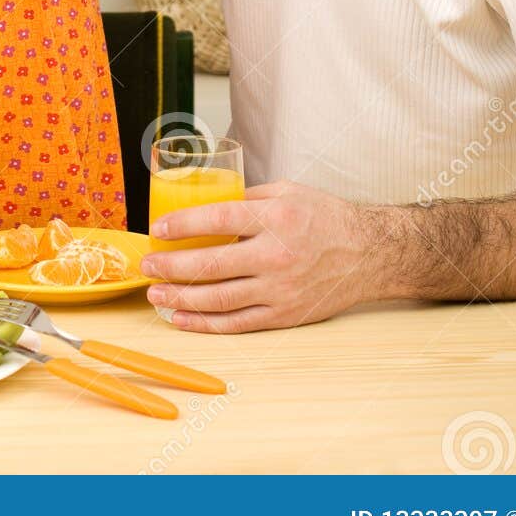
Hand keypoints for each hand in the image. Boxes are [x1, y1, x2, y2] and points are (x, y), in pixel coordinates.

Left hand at [140, 180, 382, 333]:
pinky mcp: (284, 315)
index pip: (218, 219)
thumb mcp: (287, 191)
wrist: (368, 254)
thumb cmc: (325, 217)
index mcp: (275, 218)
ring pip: (220, 299)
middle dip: (172, 267)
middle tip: (147, 265)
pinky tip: (182, 318)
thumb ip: (247, 197)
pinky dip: (205, 323)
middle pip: (212, 265)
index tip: (157, 229)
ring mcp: (280, 290)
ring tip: (155, 293)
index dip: (182, 225)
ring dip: (181, 298)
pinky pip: (238, 324)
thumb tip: (205, 203)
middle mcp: (276, 256)